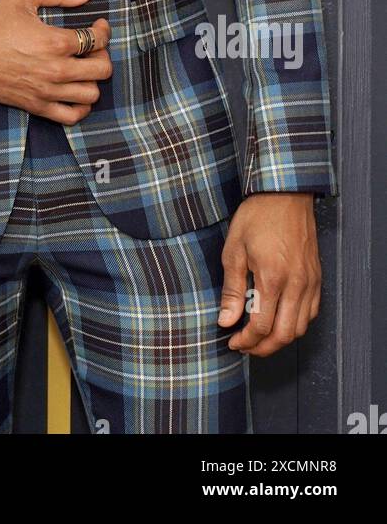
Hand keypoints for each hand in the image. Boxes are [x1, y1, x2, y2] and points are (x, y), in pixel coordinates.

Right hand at [0, 0, 111, 123]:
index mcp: (56, 42)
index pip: (98, 40)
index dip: (104, 30)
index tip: (98, 25)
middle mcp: (56, 70)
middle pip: (102, 70)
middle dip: (103, 55)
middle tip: (93, 47)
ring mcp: (47, 91)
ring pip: (91, 95)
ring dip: (93, 80)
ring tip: (83, 69)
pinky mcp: (36, 106)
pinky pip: (71, 117)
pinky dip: (81, 107)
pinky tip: (75, 92)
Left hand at [218, 193, 321, 355]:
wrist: (284, 194)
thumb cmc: (257, 217)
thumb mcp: (234, 250)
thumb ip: (231, 289)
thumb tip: (226, 320)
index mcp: (272, 278)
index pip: (262, 326)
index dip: (246, 340)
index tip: (233, 341)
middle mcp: (296, 285)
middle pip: (284, 334)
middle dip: (263, 347)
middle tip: (245, 346)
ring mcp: (310, 282)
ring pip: (301, 328)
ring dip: (280, 338)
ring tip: (260, 336)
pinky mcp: (317, 278)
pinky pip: (311, 313)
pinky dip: (296, 324)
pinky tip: (280, 319)